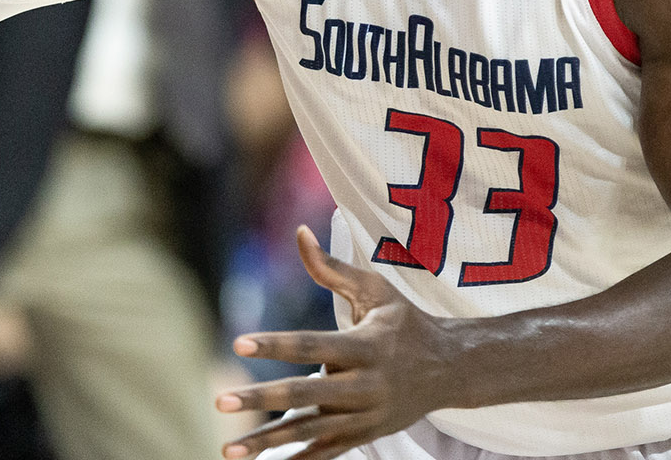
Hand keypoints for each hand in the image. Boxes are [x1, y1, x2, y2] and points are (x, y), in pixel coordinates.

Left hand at [216, 227, 458, 459]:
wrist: (450, 370)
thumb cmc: (406, 322)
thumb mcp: (376, 291)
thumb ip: (332, 268)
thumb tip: (299, 233)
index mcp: (366, 346)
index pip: (313, 345)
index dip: (275, 345)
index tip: (238, 344)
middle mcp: (366, 384)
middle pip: (306, 394)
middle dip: (262, 399)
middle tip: (220, 400)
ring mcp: (365, 415)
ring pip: (310, 431)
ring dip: (268, 441)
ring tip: (227, 447)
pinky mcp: (365, 435)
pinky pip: (325, 453)